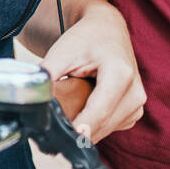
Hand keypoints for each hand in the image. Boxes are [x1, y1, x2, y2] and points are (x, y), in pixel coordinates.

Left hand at [40, 4, 145, 145]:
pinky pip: (112, 127)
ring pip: (107, 129)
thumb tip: (32, 97)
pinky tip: (82, 113)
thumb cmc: (85, 39)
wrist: (106, 29)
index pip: (99, 110)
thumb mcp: (62, 52)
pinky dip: (95, 125)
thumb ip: (47, 74)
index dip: (82, 128)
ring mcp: (137, 103)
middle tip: (54, 135)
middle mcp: (135, 91)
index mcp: (120, 74)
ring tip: (67, 119)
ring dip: (87, 129)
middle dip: (79, 131)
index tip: (67, 140)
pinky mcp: (134, 110)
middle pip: (103, 124)